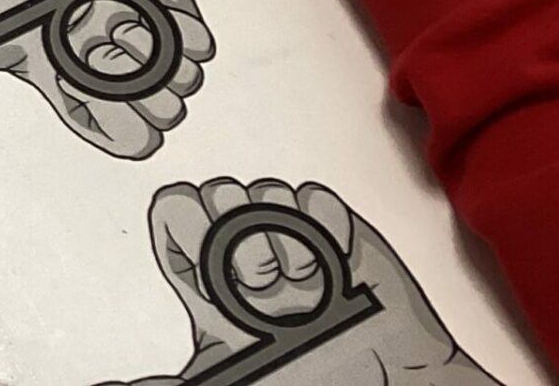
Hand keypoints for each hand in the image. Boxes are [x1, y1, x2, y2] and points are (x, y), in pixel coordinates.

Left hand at [96, 178, 497, 385]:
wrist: (386, 381)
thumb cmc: (313, 376)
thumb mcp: (232, 376)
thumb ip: (172, 381)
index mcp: (210, 278)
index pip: (173, 213)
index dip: (180, 226)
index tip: (204, 267)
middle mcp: (245, 247)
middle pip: (213, 194)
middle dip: (233, 239)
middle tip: (262, 292)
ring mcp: (291, 232)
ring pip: (259, 192)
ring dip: (281, 241)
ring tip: (304, 289)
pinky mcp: (336, 226)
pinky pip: (312, 197)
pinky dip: (321, 228)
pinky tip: (334, 267)